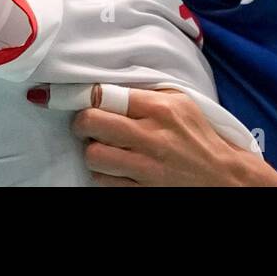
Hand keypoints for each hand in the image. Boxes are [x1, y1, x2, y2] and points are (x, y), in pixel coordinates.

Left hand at [34, 84, 276, 185]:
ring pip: (93, 155)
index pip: (105, 95)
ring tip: (102, 147)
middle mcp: (150, 135)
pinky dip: (103, 174)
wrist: (223, 177)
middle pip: (91, 123)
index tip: (52, 95)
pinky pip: (104, 182)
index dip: (77, 96)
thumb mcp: (180, 103)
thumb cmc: (199, 136)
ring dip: (92, 151)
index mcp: (159, 107)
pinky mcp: (143, 190)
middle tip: (85, 123)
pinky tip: (114, 168)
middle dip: (81, 122)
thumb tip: (107, 86)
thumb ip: (147, 94)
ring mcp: (146, 167)